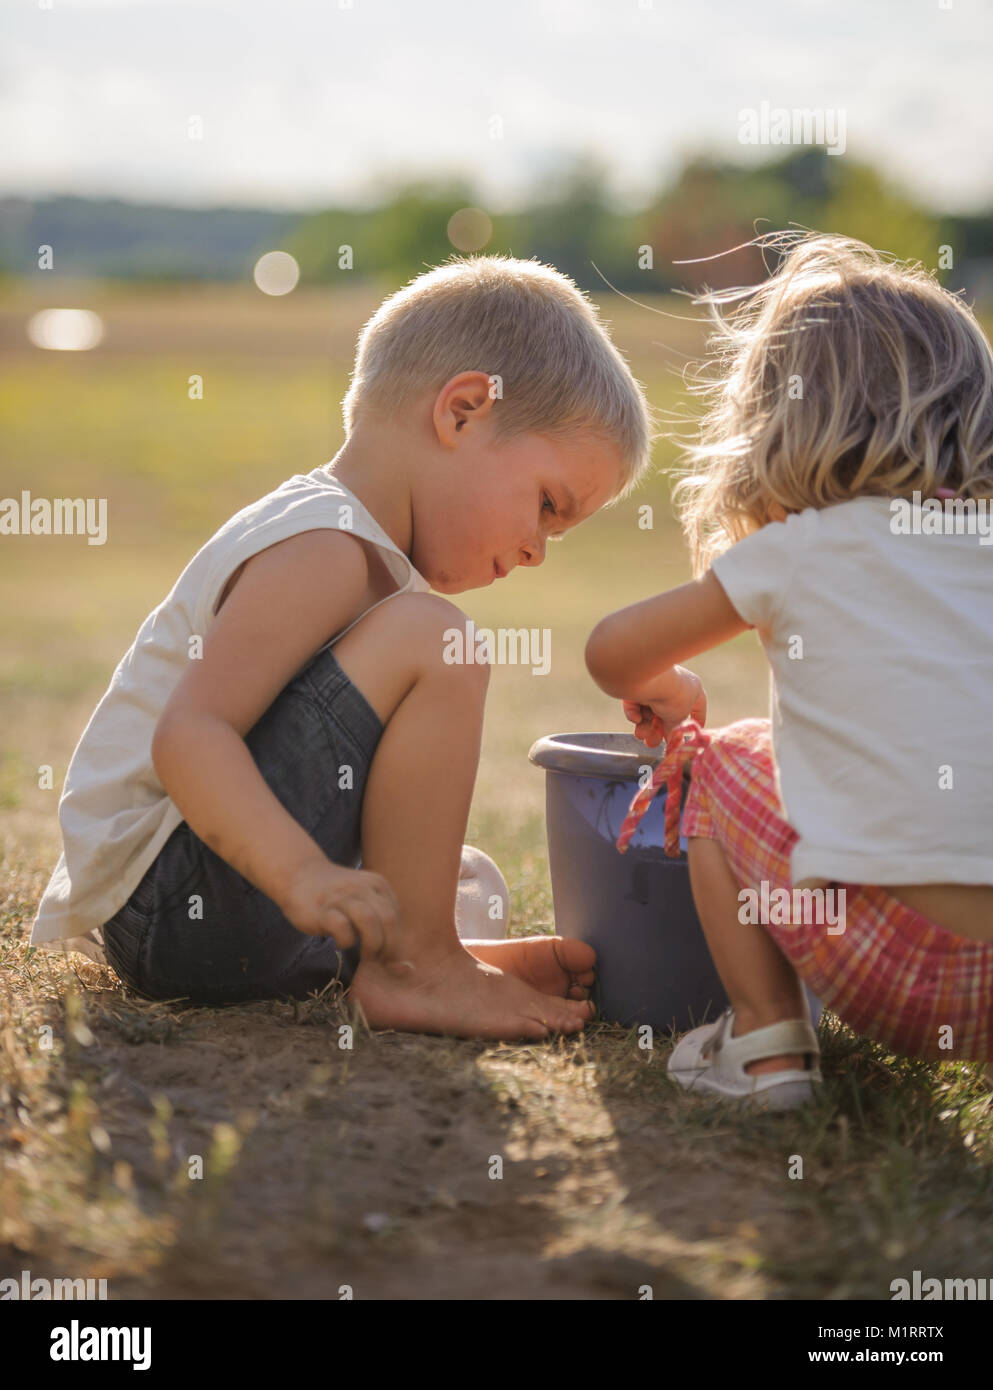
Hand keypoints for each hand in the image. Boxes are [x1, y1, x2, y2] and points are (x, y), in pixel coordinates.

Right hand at [280, 857, 400, 958]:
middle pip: (388, 920)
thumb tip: (406, 969)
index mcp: (378, 885)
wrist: (299, 875)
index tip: (388, 959)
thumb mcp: (364, 904)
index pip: (396, 918)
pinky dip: (346, 941)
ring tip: (366, 955)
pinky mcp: (322, 909)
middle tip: (380, 961)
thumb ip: (384, 929)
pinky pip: (341, 927)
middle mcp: (363, 887)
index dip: (397, 943)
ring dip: (372, 944)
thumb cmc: (337, 898)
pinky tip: (341, 942)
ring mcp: (342, 896)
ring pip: (368, 920)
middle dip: (389, 948)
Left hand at [622, 666, 706, 746]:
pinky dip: (635, 712)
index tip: (689, 734)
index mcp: (692, 688)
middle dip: (658, 731)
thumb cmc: (673, 697)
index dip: (696, 721)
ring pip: (649, 711)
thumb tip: (670, 739)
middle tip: (651, 743)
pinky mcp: (636, 684)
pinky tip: (636, 718)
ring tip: (641, 735)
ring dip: (644, 726)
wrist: (649, 680)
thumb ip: (674, 731)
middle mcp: (674, 684)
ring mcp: (654, 684)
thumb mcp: (678, 719)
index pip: (698, 706)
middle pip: (666, 713)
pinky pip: (636, 704)